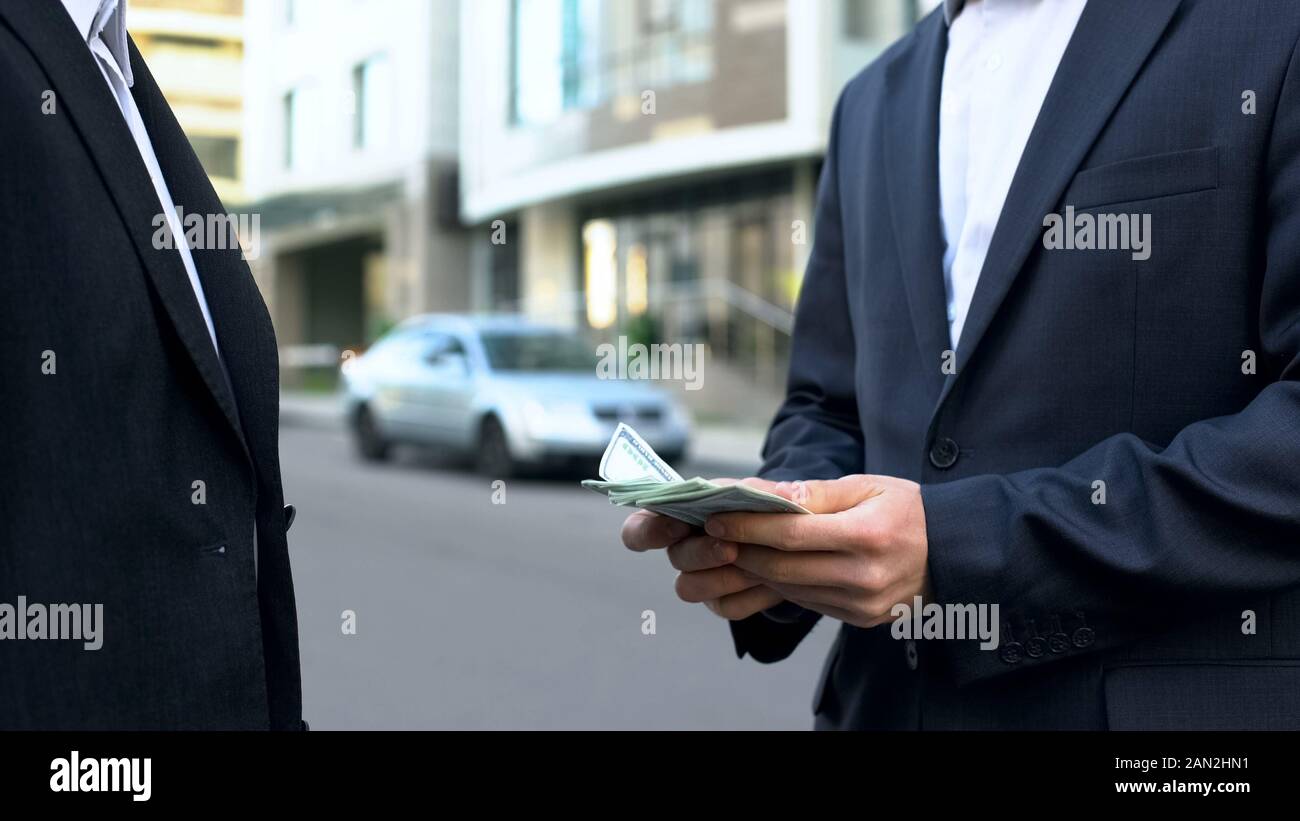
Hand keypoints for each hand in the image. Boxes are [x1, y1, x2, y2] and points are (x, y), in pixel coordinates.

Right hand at [620, 478, 785, 619]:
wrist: (789, 544)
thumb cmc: (763, 509)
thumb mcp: (762, 493)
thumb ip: (759, 492)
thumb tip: (778, 495)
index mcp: (677, 515)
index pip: (639, 529)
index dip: (650, 531)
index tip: (679, 526)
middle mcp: (682, 549)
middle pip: (674, 557)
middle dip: (701, 553)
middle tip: (730, 549)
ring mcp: (698, 578)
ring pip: (689, 588)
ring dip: (724, 577)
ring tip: (759, 568)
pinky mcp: (721, 602)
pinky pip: (726, 607)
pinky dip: (752, 596)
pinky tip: (774, 585)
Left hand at [703, 475, 928, 628]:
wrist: (954, 552)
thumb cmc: (908, 510)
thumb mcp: (867, 486)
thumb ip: (814, 494)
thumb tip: (765, 495)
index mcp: (867, 536)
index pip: (790, 535)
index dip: (746, 528)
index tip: (714, 518)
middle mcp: (864, 575)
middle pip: (782, 567)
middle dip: (741, 551)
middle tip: (713, 536)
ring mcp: (861, 603)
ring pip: (790, 589)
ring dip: (756, 570)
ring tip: (733, 549)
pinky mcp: (860, 619)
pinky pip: (807, 602)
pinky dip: (782, 584)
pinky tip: (768, 566)